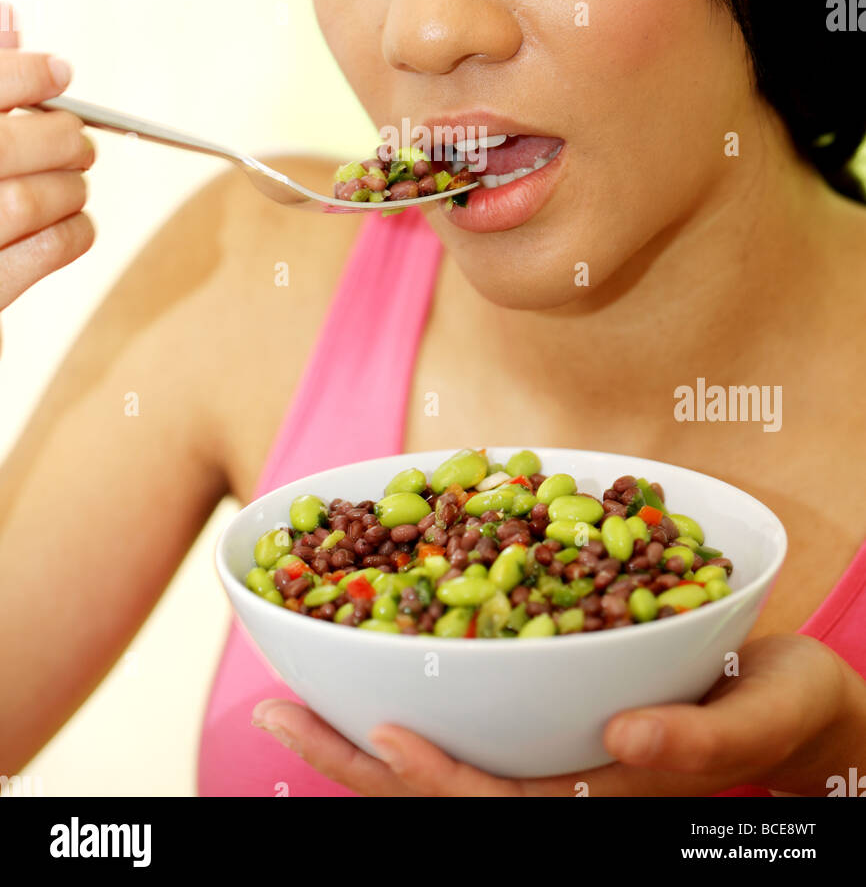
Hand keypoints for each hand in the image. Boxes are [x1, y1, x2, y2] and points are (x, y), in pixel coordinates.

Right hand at [0, 5, 95, 338]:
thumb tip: (12, 15)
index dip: (24, 74)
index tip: (60, 72)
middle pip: (8, 144)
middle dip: (58, 137)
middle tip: (78, 141)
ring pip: (31, 201)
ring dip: (69, 187)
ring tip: (74, 182)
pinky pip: (44, 252)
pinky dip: (73, 232)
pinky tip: (73, 223)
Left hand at [252, 633, 865, 796]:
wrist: (786, 701)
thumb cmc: (778, 708)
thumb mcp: (757, 717)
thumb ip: (697, 736)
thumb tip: (621, 730)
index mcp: (602, 794)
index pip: (501, 807)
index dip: (437, 779)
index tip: (385, 733)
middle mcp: (558, 788)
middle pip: (437, 795)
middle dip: (353, 763)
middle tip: (273, 713)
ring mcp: (542, 764)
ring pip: (432, 768)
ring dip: (355, 742)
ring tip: (284, 699)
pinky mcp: (540, 732)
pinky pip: (458, 733)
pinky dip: (401, 712)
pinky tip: (357, 681)